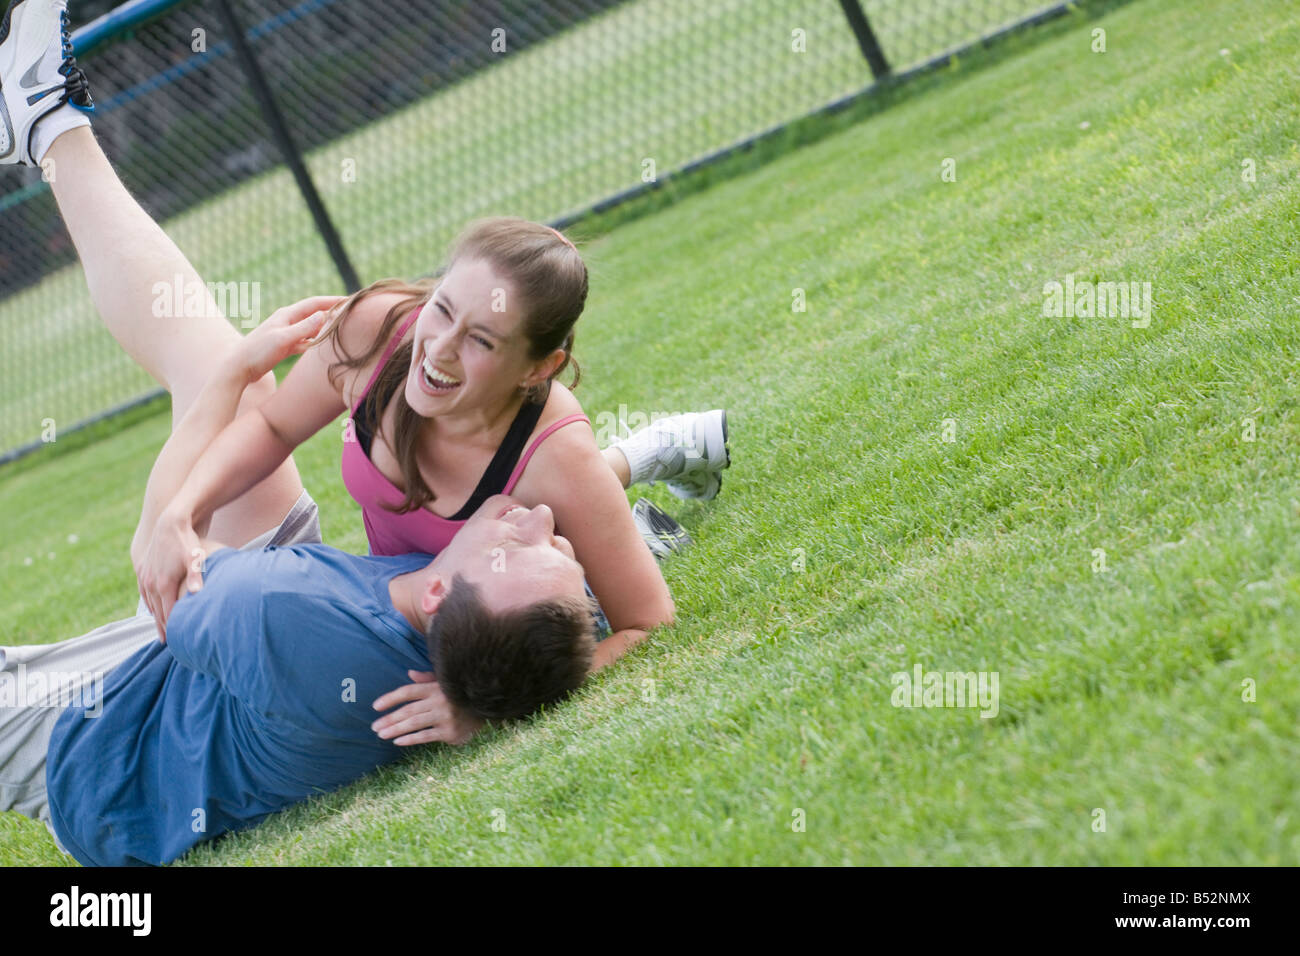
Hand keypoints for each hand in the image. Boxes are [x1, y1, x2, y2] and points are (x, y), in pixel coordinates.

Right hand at [135, 505, 205, 642]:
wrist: (170, 522)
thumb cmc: (187, 541)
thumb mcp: (195, 558)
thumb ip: (196, 576)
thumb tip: (197, 594)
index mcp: (163, 584)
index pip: (167, 614)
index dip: (172, 629)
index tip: (177, 642)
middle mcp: (151, 583)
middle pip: (157, 612)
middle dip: (163, 628)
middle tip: (170, 643)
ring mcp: (145, 577)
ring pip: (150, 603)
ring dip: (155, 617)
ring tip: (162, 631)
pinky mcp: (143, 570)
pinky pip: (145, 593)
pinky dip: (150, 604)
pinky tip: (154, 609)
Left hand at [231, 294, 347, 382]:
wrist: (238, 368)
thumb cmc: (258, 352)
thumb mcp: (283, 339)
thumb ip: (304, 327)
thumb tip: (324, 314)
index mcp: (287, 315)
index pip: (315, 303)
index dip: (333, 301)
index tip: (351, 300)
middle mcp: (287, 321)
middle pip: (315, 313)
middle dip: (332, 312)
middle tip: (352, 313)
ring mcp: (286, 334)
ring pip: (311, 328)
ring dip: (326, 327)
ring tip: (343, 329)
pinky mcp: (285, 346)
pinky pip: (306, 341)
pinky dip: (316, 341)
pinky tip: (325, 346)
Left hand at [371, 670, 484, 745]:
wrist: (487, 709)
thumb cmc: (462, 696)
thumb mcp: (447, 683)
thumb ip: (427, 680)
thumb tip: (409, 673)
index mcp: (436, 687)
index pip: (408, 691)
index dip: (391, 698)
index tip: (376, 706)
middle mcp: (439, 701)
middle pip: (408, 710)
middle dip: (389, 719)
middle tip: (374, 726)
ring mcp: (445, 717)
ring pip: (414, 724)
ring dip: (395, 729)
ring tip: (381, 734)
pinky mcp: (450, 732)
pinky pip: (426, 736)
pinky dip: (410, 739)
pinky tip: (398, 742)